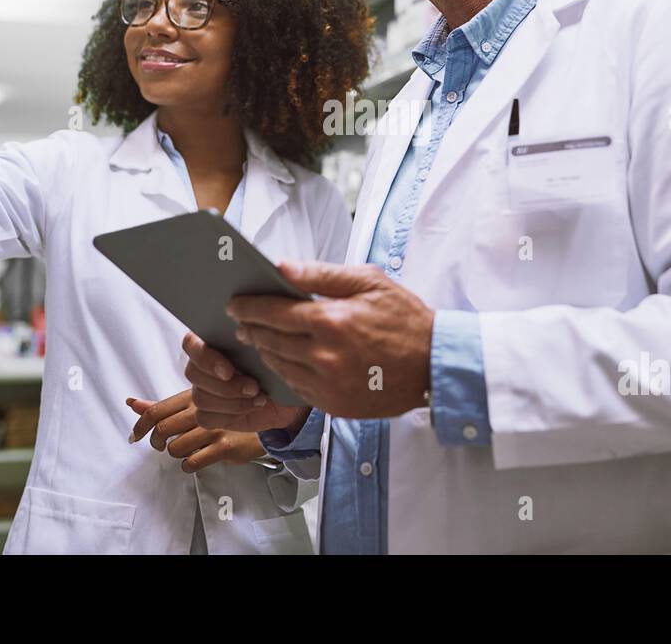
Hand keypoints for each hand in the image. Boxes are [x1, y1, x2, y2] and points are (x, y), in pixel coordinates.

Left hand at [126, 389, 266, 471]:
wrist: (264, 420)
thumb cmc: (225, 411)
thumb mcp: (195, 403)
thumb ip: (163, 406)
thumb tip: (131, 403)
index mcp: (191, 397)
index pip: (156, 409)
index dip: (140, 424)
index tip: (135, 436)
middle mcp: (201, 409)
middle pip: (162, 429)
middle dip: (156, 442)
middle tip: (160, 446)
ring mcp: (213, 428)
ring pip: (176, 448)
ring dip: (176, 453)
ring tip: (186, 450)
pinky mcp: (223, 445)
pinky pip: (193, 461)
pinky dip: (188, 465)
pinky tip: (196, 459)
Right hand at [183, 331, 311, 433]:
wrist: (286, 395)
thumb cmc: (275, 366)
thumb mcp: (269, 350)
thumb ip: (252, 342)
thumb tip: (245, 338)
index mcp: (211, 341)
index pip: (191, 344)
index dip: (206, 358)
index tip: (229, 372)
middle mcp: (202, 365)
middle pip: (193, 373)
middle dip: (226, 385)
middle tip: (253, 387)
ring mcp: (202, 389)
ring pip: (200, 397)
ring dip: (233, 401)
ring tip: (258, 396)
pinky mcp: (207, 413)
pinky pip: (206, 417)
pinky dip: (231, 414)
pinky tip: (252, 407)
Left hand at [226, 261, 433, 418]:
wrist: (435, 365)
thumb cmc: (405, 318)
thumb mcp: (369, 282)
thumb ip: (321, 274)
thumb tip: (281, 266)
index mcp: (331, 320)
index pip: (273, 311)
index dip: (248, 306)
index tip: (235, 304)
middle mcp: (324, 356)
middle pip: (270, 340)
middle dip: (251, 329)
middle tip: (241, 322)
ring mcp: (328, 385)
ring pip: (278, 366)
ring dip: (264, 352)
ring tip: (260, 340)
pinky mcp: (334, 405)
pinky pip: (296, 388)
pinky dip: (285, 373)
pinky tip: (285, 362)